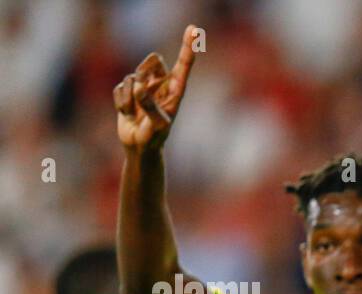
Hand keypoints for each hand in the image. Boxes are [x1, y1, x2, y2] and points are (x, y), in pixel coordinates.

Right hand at [114, 25, 199, 151]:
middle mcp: (161, 85)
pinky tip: (127, 114)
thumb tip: (140, 87)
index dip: (187, 47)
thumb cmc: (155, 138)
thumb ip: (150, 106)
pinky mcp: (128, 92)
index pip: (183, 65)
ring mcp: (144, 87)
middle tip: (142, 94)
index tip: (194, 29)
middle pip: (153, 61)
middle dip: (145, 73)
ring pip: (133, 76)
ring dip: (130, 97)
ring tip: (135, 114)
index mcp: (175, 91)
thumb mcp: (157, 126)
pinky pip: (119, 88)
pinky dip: (121, 102)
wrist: (139, 148)